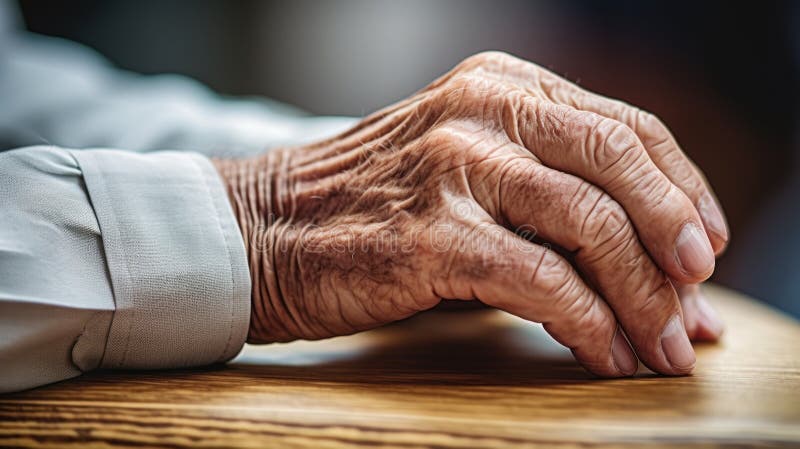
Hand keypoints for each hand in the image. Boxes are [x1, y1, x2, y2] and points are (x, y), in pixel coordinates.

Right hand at [213, 51, 727, 376]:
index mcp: (500, 85)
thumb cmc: (373, 205)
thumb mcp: (465, 164)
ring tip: (661, 345)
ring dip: (640, 294)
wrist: (268, 229)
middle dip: (674, 238)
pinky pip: (540, 278)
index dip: (681, 189)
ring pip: (589, 223)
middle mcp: (482, 109)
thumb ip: (548, 192)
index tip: (706, 247)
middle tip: (697, 300)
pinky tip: (601, 351)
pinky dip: (585, 321)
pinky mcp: (429, 232)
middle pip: (620, 164)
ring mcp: (454, 166)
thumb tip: (652, 263)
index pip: (624, 127)